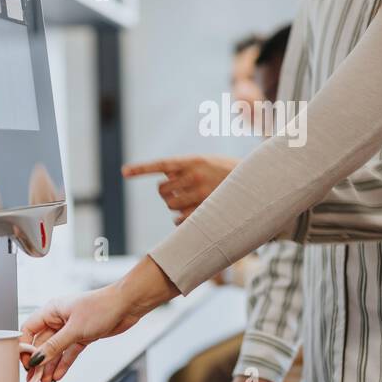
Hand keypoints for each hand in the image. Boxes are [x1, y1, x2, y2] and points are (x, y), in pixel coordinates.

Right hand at [19, 257, 178, 381]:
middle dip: (38, 361)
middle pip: (41, 343)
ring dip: (49, 366)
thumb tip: (37, 358)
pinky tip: (57, 375)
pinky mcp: (82, 336)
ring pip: (55, 350)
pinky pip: (68, 352)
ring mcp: (71, 328)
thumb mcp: (75, 329)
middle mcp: (59, 319)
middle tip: (33, 377)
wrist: (127, 305)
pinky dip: (63, 364)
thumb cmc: (102, 306)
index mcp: (52, 310)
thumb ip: (55, 346)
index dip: (25, 347)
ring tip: (44, 381)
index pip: (29, 330)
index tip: (25, 362)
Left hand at [122, 156, 239, 222]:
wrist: (257, 186)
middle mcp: (195, 177)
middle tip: (177, 193)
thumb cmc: (230, 175)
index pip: (161, 165)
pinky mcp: (205, 212)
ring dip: (174, 206)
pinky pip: (180, 220)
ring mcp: (200, 195)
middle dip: (166, 193)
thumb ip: (187, 168)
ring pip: (170, 205)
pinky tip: (192, 215)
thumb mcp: (209, 163)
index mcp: (194, 161)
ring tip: (188, 203)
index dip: (141, 169)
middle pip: (162, 190)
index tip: (124, 172)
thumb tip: (166, 175)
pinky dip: (181, 220)